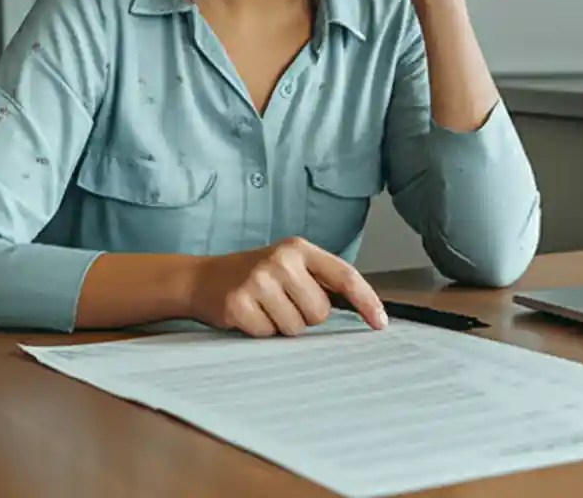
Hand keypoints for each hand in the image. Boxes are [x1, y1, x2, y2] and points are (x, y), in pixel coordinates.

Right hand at [188, 237, 387, 336]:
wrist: (202, 278)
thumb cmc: (255, 276)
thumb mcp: (289, 266)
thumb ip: (320, 282)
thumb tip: (364, 311)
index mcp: (299, 249)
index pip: (345, 276)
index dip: (367, 301)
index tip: (380, 322)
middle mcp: (281, 260)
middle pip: (320, 312)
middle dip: (305, 316)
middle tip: (282, 303)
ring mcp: (258, 281)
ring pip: (296, 328)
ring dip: (282, 326)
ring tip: (265, 308)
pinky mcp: (239, 303)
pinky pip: (268, 334)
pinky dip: (261, 331)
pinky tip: (248, 315)